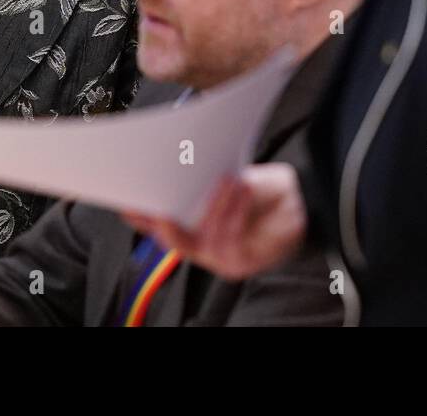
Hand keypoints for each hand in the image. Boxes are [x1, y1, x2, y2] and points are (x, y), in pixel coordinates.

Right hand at [121, 162, 306, 279]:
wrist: (298, 202)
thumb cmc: (259, 192)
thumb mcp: (224, 180)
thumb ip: (199, 182)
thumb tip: (173, 164)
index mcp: (194, 230)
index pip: (160, 229)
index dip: (141, 220)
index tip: (128, 206)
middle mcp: (204, 248)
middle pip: (175, 242)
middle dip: (165, 224)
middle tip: (162, 205)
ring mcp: (222, 259)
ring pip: (207, 237)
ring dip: (215, 206)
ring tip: (225, 180)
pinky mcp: (243, 262)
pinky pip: (232, 239)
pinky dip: (235, 211)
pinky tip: (242, 190)